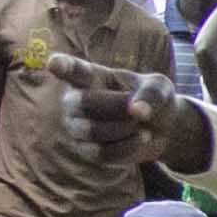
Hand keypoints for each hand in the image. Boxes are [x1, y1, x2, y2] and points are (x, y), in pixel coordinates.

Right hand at [57, 69, 205, 170]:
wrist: (161, 127)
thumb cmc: (152, 98)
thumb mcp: (159, 88)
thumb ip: (151, 94)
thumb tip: (138, 111)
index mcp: (90, 76)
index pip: (72, 69)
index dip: (62, 66)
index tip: (54, 63)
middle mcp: (75, 100)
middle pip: (83, 102)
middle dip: (117, 106)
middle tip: (137, 110)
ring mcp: (77, 127)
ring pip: (92, 130)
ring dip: (124, 128)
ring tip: (139, 123)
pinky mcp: (88, 151)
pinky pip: (104, 152)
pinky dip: (129, 146)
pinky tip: (141, 137)